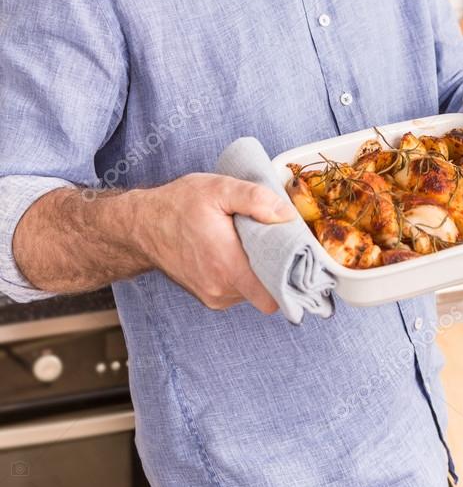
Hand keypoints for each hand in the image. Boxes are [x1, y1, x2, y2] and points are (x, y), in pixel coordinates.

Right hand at [132, 173, 296, 312]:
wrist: (141, 225)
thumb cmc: (178, 205)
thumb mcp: (218, 189)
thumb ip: (255, 199)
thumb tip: (286, 214)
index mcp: (227, 266)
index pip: (274, 297)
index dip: (291, 282)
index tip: (298, 260)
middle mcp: (221, 289)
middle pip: (266, 291)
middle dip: (276, 269)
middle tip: (277, 241)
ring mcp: (213, 296)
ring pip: (252, 291)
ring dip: (258, 270)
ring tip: (252, 242)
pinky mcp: (207, 296)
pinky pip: (237, 290)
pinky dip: (243, 273)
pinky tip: (238, 250)